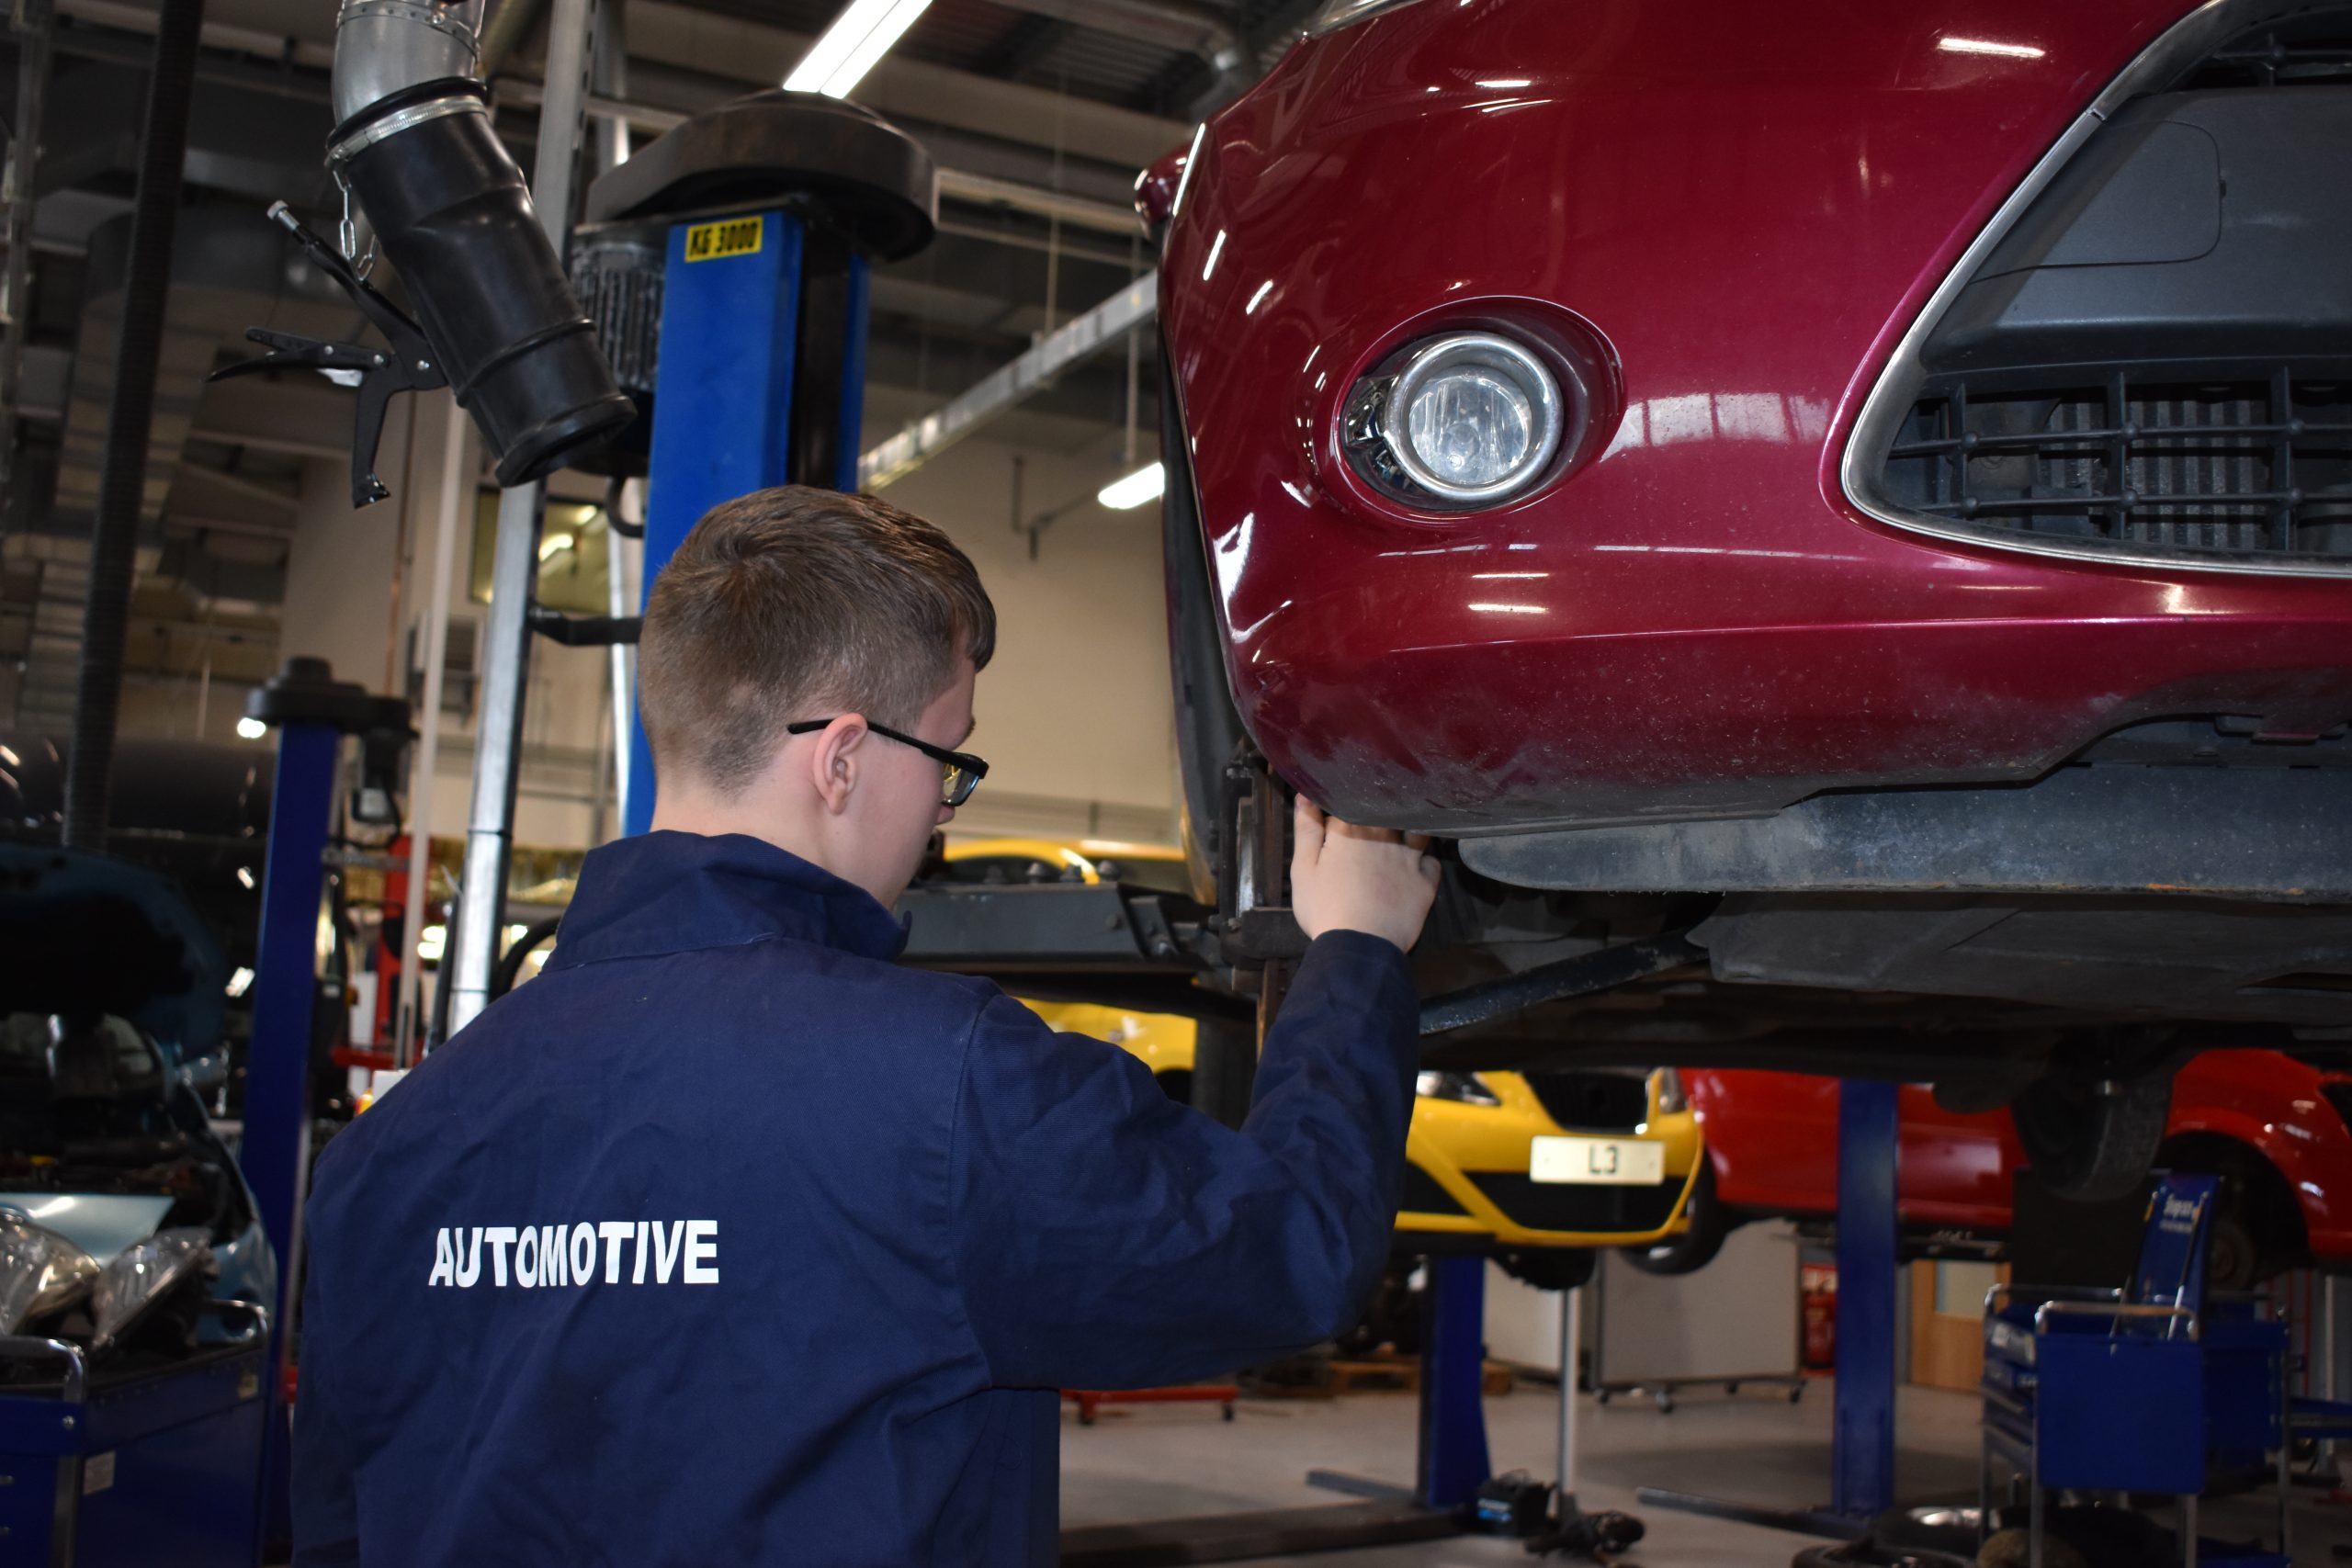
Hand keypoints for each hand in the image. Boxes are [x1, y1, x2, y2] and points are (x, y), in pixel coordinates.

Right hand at [1288, 795, 1439, 952]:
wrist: (1359, 947)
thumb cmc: (1324, 907)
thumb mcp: (1303, 868)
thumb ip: (1306, 829)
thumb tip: (1306, 795)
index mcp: (1351, 828)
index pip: (1345, 806)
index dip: (1338, 815)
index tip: (1332, 826)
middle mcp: (1385, 834)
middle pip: (1382, 813)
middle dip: (1373, 816)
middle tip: (1362, 835)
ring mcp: (1409, 857)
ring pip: (1413, 831)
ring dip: (1406, 831)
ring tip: (1396, 841)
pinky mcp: (1425, 881)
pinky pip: (1431, 862)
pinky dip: (1424, 862)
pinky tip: (1415, 868)